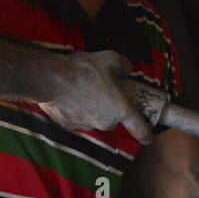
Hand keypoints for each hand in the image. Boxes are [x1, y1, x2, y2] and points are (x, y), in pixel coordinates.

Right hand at [37, 50, 153, 144]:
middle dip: (111, 107)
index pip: (139, 129)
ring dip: (93, 107)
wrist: (50, 79)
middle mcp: (106, 122)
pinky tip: (70, 95)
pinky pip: (78, 118)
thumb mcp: (111, 60)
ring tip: (84, 89)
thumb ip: (125, 66)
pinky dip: (76, 109)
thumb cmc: (84, 70)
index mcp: (121, 110)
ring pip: (95, 118)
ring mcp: (86, 125)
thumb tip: (127, 70)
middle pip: (114, 118)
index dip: (146, 134)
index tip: (148, 138)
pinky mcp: (68, 126)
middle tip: (104, 90)